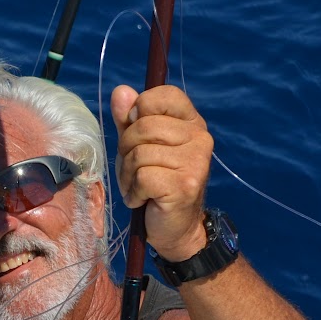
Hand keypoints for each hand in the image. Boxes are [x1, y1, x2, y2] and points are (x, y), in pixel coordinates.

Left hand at [111, 83, 214, 260]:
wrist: (175, 228)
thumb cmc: (154, 183)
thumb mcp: (137, 147)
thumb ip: (128, 120)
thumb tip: (120, 91)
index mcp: (191, 122)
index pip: (161, 95)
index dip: (139, 110)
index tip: (136, 132)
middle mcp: (199, 137)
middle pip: (143, 126)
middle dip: (126, 151)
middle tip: (134, 170)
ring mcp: (196, 161)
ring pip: (139, 153)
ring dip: (128, 175)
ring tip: (139, 188)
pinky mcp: (185, 184)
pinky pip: (142, 176)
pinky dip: (134, 192)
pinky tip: (144, 199)